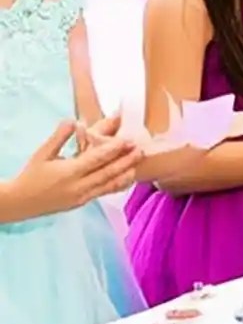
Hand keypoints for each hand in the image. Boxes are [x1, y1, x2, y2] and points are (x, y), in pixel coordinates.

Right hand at [1, 120, 140, 223]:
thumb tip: (72, 120)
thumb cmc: (32, 175)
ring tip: (139, 163)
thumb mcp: (43, 154)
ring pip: (109, 185)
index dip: (113, 150)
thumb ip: (59, 137)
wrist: (21, 202)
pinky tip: (127, 178)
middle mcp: (78, 186)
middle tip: (141, 150)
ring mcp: (82, 196)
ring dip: (126, 173)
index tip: (127, 140)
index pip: (96, 159)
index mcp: (68, 172)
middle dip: (126, 161)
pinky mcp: (83, 203)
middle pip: (108, 173)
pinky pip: (104, 193)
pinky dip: (117, 185)